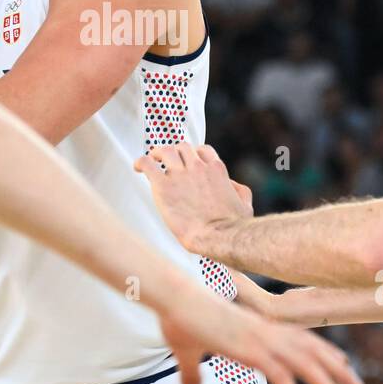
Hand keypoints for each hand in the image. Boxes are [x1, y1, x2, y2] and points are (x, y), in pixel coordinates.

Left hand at [134, 143, 248, 254]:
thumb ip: (239, 189)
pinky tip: (137, 168)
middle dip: (175, 153)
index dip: (193, 155)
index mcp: (216, 169)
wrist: (217, 235)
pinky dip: (141, 162)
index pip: (202, 150)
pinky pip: (147, 164)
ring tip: (152, 160)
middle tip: (167, 162)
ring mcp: (179, 174)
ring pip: (164, 151)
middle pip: (182, 147)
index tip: (187, 163)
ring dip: (157, 153)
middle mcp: (197, 167)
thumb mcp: (245, 203)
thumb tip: (232, 184)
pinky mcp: (163, 186)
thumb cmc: (233, 225)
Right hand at [156, 294, 362, 383]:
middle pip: (313, 352)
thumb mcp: (187, 352)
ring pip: (306, 365)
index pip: (301, 338)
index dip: (324, 351)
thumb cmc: (179, 320)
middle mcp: (266, 332)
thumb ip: (192, 374)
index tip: (343, 363)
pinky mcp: (250, 351)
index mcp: (258, 327)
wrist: (173, 300)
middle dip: (338, 371)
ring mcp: (260, 341)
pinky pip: (281, 377)